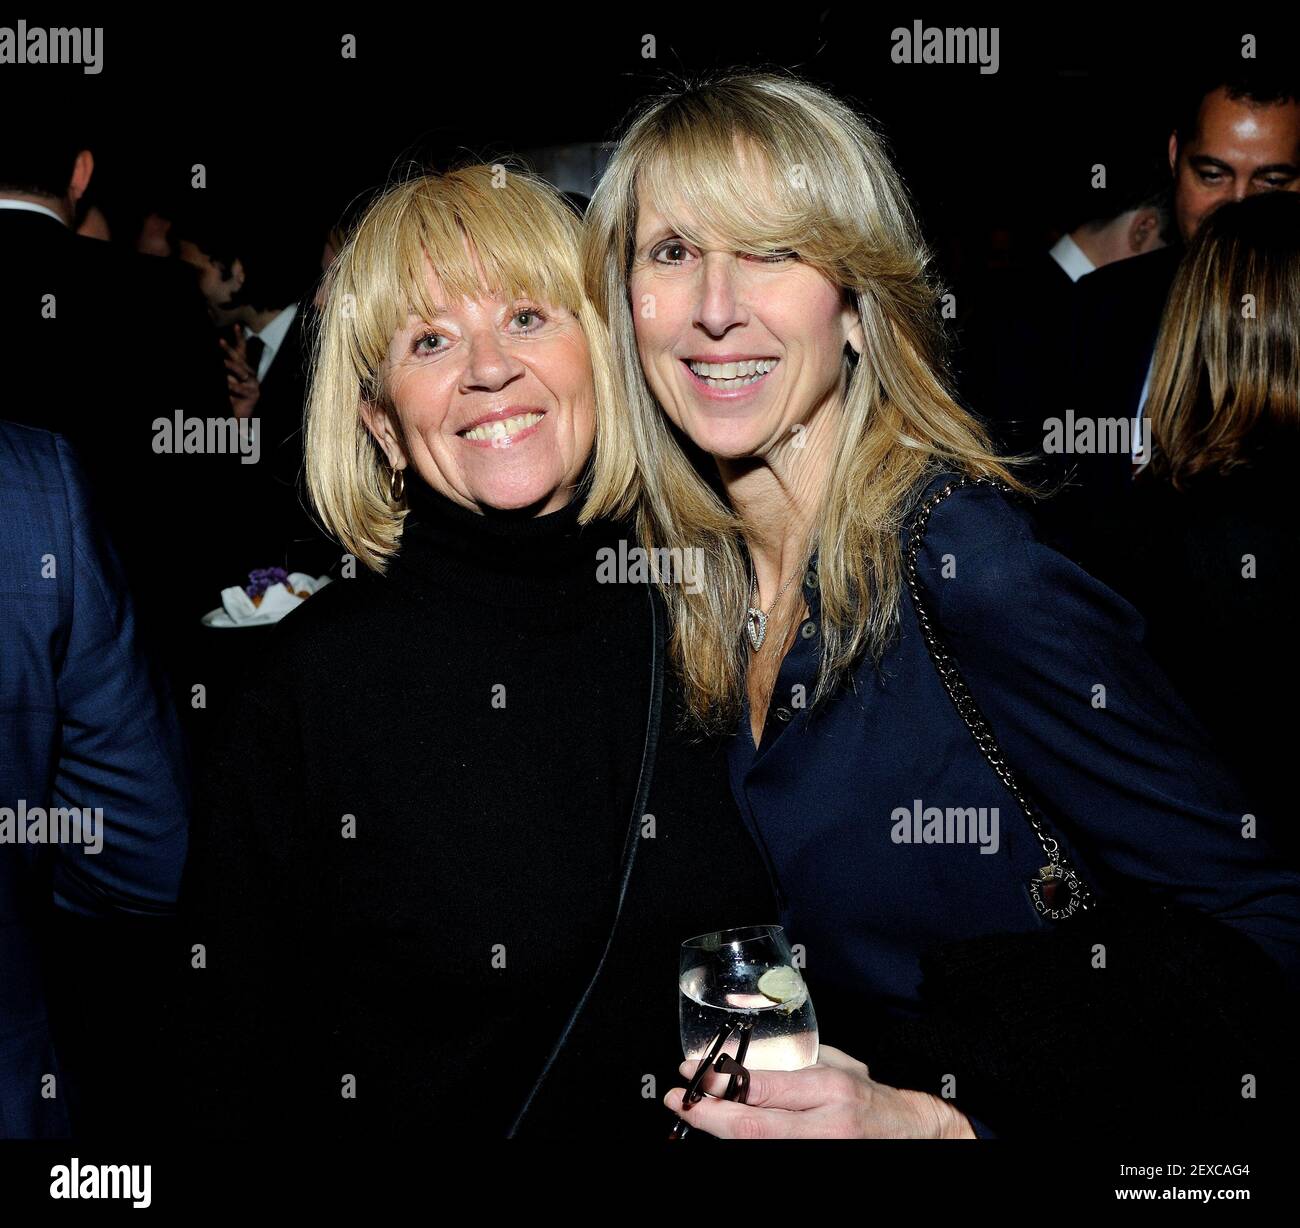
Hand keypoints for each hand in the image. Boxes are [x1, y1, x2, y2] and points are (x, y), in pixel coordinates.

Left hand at [220, 323, 260, 418]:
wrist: (240, 418)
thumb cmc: (231, 399)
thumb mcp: (226, 382)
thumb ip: (223, 372)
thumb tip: (216, 360)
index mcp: (244, 370)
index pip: (243, 351)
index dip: (240, 338)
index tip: (237, 325)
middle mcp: (251, 375)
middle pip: (241, 359)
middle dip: (230, 350)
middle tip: (220, 341)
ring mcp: (254, 384)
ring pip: (242, 372)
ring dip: (231, 366)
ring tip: (222, 362)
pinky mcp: (253, 394)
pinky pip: (240, 388)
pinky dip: (233, 386)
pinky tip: (227, 384)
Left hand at [665, 1043, 976, 1138]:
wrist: (908, 1134)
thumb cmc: (869, 1096)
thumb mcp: (834, 1066)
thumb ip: (792, 1063)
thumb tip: (742, 1058)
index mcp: (829, 1089)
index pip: (763, 1089)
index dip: (720, 1083)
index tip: (692, 1072)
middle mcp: (825, 1127)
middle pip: (752, 1129)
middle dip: (707, 1116)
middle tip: (678, 1099)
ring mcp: (820, 1153)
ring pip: (755, 1148)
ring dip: (719, 1131)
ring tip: (694, 1113)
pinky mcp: (814, 1164)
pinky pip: (767, 1154)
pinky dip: (741, 1142)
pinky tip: (724, 1129)